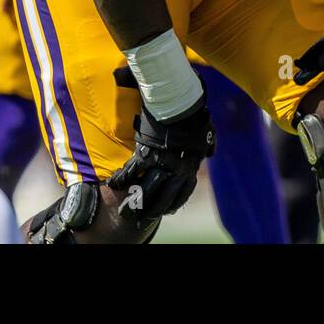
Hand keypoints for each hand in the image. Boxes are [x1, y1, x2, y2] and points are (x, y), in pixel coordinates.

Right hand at [107, 98, 213, 224]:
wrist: (182, 104)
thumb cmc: (195, 117)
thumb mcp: (207, 133)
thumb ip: (206, 145)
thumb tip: (209, 150)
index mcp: (191, 167)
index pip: (182, 193)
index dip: (173, 204)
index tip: (167, 211)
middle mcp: (176, 171)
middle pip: (163, 199)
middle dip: (152, 211)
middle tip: (142, 219)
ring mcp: (160, 164)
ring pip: (145, 190)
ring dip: (134, 202)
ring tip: (125, 210)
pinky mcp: (145, 154)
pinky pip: (131, 172)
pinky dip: (122, 179)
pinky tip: (114, 185)